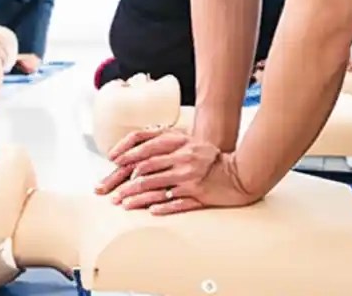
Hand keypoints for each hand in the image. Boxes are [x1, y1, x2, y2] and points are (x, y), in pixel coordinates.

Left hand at [96, 129, 256, 213]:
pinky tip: (150, 210)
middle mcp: (183, 158)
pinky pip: (176, 202)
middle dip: (126, 182)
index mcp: (179, 142)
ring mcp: (190, 177)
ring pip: (157, 188)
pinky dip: (162, 206)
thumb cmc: (209, 158)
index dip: (127, 154)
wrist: (239, 173)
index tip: (113, 163)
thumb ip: (165, 141)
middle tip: (112, 192)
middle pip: (147, 170)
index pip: (146, 147)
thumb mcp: (188, 141)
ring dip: (137, 197)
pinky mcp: (198, 194)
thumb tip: (137, 149)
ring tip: (124, 204)